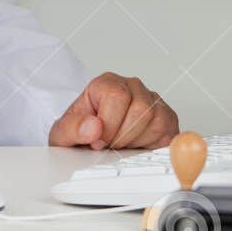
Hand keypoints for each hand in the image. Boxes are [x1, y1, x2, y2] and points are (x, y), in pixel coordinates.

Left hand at [48, 73, 178, 149]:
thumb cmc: (80, 132)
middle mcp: (133, 88)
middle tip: (110, 145)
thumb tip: (93, 127)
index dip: (108, 125)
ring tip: (121, 145)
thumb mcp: (63, 133)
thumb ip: (72, 128)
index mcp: (108, 83)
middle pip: (141, 110)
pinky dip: (152, 146)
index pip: (117, 96)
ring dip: (136, 142)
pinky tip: (136, 147)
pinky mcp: (167, 119)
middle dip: (122, 137)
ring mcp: (153, 102)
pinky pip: (168, 133)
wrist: (90, 141)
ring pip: (156, 122)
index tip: (98, 141)